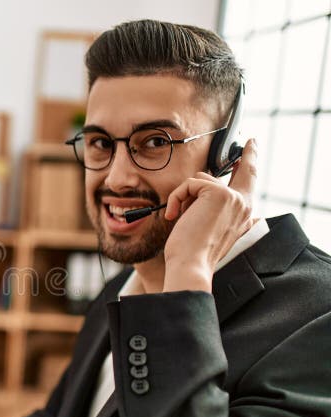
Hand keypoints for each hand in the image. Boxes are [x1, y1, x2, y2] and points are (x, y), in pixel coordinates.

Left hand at [162, 139, 256, 291]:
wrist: (191, 264)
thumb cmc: (193, 252)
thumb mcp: (207, 227)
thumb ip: (212, 208)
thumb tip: (202, 189)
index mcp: (243, 215)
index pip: (249, 184)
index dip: (250, 164)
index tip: (251, 148)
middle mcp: (243, 205)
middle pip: (246, 170)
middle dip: (248, 154)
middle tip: (250, 142)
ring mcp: (233, 197)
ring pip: (201, 181)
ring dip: (184, 197)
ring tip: (180, 217)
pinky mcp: (218, 193)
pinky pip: (189, 184)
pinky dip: (176, 198)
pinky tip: (174, 215)